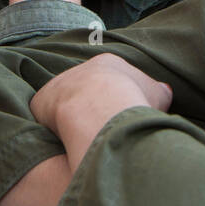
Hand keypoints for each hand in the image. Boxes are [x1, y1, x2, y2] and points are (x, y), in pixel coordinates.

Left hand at [30, 54, 172, 169]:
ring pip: (63, 102)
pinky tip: (61, 141)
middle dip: (90, 105)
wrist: (102, 107)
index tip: (117, 113)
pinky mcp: (41, 102)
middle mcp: (80, 69)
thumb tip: (162, 92)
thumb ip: (157, 92)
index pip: (110, 79)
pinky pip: (45, 116)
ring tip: (81, 136)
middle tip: (99, 126)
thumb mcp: (157, 94)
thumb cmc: (133, 100)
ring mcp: (58, 84)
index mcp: (108, 64)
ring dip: (70, 117)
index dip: (115, 97)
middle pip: (84, 89)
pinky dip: (52, 128)